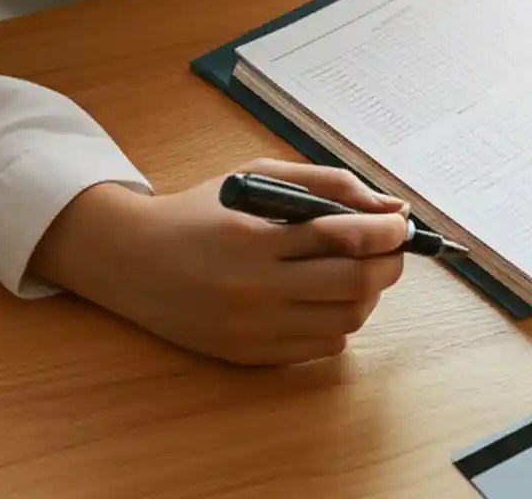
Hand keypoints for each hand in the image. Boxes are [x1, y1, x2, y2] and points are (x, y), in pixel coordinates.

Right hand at [30, 159, 409, 365]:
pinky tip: (326, 299)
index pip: (346, 238)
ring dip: (368, 295)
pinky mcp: (250, 354)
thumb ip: (329, 185)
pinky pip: (324, 346)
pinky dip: (340, 322)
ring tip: (357, 272)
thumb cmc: (203, 211)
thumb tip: (392, 209)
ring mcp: (253, 327)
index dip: (387, 232)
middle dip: (390, 264)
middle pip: (356, 285)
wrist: (131, 259)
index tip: (399, 225)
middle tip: (390, 250)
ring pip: (347, 320)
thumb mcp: (259, 177)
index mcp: (257, 238)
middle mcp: (255, 288)